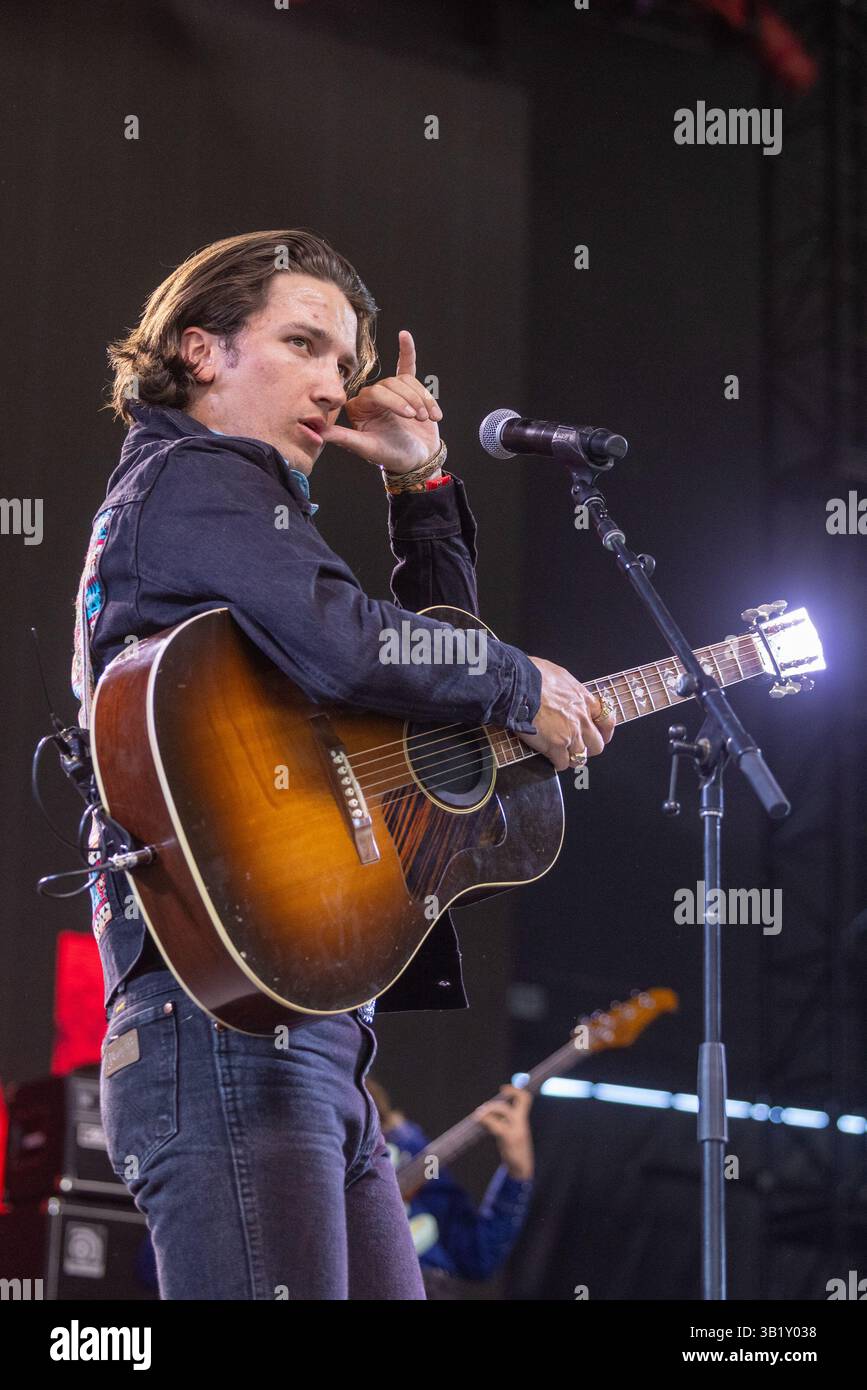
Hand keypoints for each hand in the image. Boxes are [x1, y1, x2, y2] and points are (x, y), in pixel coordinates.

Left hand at [320, 330, 442, 472]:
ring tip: (428, 417)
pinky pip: (406, 366)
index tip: (410, 416)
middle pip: (391, 385)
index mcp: (358, 409)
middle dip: (409, 400)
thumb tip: (317, 431)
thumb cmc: (392, 456)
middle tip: (419, 418)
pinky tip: (405, 336)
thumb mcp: (368, 448)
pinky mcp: (408, 390)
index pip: (375, 393)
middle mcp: (372, 397)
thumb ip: (343, 438)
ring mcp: (391, 392)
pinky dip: (407, 352)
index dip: (394, 401)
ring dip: (421, 398)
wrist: (417, 460)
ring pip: (406, 381)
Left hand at [474, 1084, 533, 1180]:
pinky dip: (487, 1120)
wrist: (521, 1170)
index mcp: (522, 1121)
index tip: (504, 1088)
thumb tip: (491, 1109)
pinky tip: (479, 1121)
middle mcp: (522, 1123)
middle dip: (507, 1095)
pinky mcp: (509, 1138)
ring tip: (479, 1115)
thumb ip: (507, 1121)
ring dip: (489, 1109)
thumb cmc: (515, 1151)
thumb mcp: (513, 1133)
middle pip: (520, 1100)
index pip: (525, 1099)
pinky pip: (497, 1124)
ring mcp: (517, 1130)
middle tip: (485, 1105)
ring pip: (504, 1110)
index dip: (516, 1091)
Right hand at [518, 657, 615, 771]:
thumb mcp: (559, 676)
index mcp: (584, 700)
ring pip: (581, 757)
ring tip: (563, 756)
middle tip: (578, 747)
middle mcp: (581, 719)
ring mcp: (570, 734)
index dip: (605, 731)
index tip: (601, 735)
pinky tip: (550, 758)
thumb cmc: (533, 675)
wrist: (518, 684)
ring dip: (572, 758)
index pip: (607, 720)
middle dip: (588, 748)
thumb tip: (563, 694)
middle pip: (597, 744)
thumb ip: (568, 690)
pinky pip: (562, 763)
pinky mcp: (555, 746)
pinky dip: (557, 763)